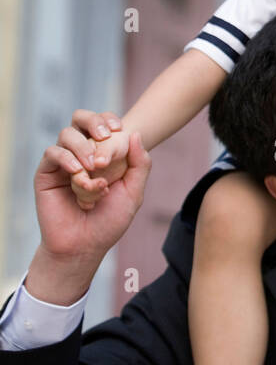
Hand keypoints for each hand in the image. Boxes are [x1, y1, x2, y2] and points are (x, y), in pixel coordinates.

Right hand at [31, 132, 150, 274]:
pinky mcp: (46, 173)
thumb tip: (135, 133)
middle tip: (105, 135)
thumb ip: (139, 164)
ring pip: (67, 134)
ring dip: (83, 147)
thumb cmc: (109, 221)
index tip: (118, 128)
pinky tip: (78, 173)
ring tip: (93, 168)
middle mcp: (82, 154)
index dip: (109, 119)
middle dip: (94, 121)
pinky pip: (53, 153)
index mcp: (103, 154)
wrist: (84, 246)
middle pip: (81, 118)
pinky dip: (67, 159)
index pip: (103, 124)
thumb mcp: (133, 192)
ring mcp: (63, 162)